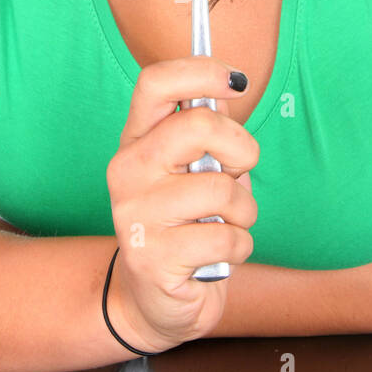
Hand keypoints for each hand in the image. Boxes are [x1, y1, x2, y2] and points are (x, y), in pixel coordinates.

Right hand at [104, 56, 258, 352]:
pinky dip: (238, 248)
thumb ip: (209, 138)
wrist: (155, 300)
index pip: (156, 83)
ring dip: (244, 211)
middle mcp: (127, 170)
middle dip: (242, 150)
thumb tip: (229, 92)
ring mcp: (135, 213)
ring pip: (222, 189)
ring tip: (226, 224)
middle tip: (239, 174)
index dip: (202, 71)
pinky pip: (226, 238)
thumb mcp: (195, 173)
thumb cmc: (187, 225)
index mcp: (137, 140)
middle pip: (199, 126)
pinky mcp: (152, 257)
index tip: (236, 81)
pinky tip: (217, 257)